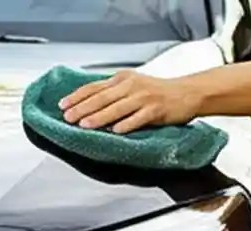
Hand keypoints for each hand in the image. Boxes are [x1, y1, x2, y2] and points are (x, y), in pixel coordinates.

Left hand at [59, 70, 200, 133]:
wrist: (188, 93)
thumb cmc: (160, 93)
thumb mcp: (134, 86)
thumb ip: (114, 93)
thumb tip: (90, 105)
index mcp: (123, 79)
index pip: (94, 87)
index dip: (77, 96)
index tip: (63, 105)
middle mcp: (132, 86)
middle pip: (102, 97)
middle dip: (83, 108)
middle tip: (69, 117)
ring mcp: (144, 98)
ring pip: (117, 108)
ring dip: (99, 117)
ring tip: (85, 125)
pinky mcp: (157, 110)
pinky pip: (138, 118)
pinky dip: (126, 125)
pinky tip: (115, 131)